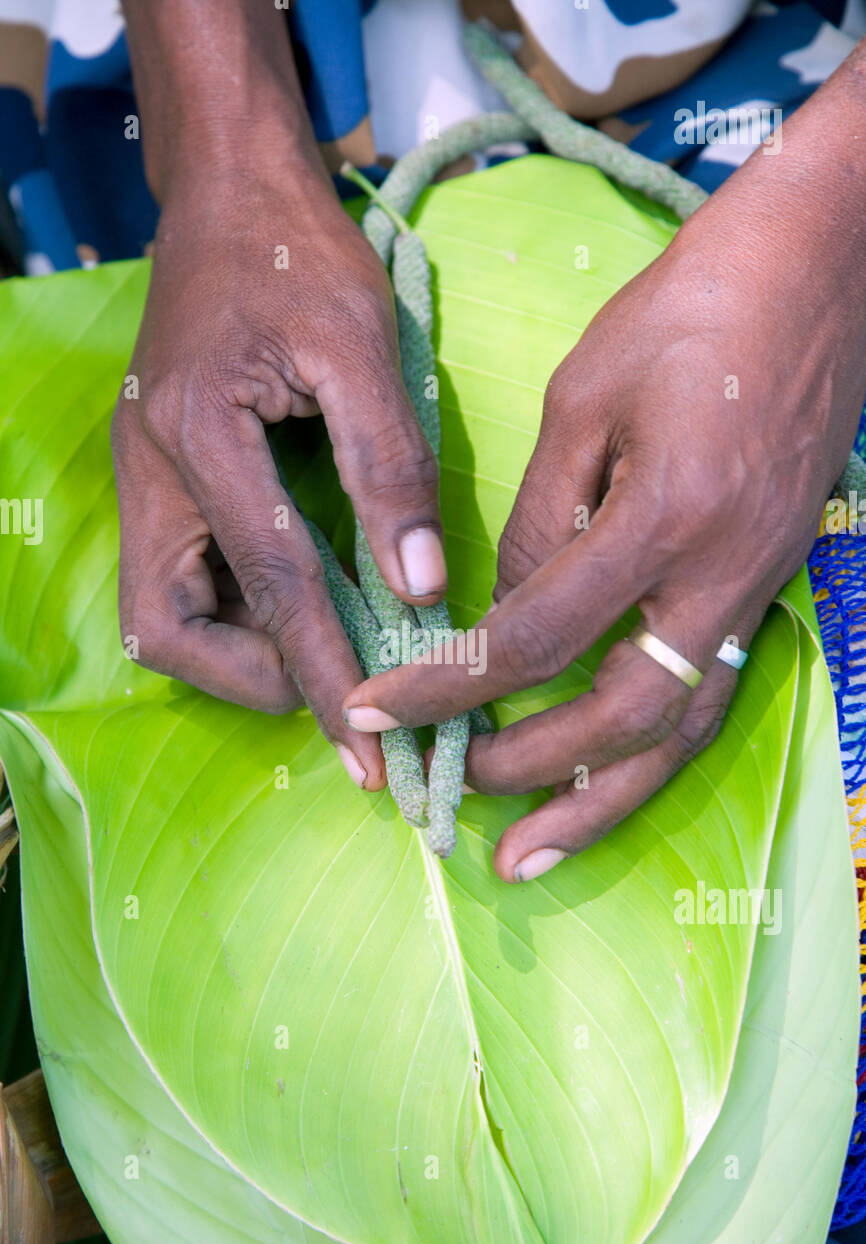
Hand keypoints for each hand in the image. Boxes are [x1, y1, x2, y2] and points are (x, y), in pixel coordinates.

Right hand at [112, 162, 446, 789]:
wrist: (231, 193)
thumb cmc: (299, 253)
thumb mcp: (361, 343)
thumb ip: (389, 466)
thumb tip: (421, 589)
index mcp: (198, 435)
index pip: (270, 586)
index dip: (324, 673)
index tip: (370, 751)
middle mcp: (151, 471)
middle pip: (169, 630)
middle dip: (254, 679)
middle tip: (341, 692)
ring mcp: (146, 478)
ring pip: (166, 615)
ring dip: (241, 653)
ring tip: (327, 654)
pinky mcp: (161, 478)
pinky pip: (184, 578)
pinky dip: (238, 612)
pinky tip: (302, 605)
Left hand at [343, 117, 865, 876]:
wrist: (822, 266)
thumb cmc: (690, 308)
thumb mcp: (584, 397)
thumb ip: (539, 520)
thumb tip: (504, 616)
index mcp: (664, 517)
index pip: (536, 638)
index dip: (450, 687)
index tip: (381, 711)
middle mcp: (722, 576)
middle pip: (626, 719)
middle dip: (532, 767)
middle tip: (460, 794)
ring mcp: (758, 587)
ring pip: (683, 731)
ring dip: (602, 800)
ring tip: (531, 851)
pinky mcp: (768, 583)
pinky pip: (707, 692)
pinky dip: (649, 749)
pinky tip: (603, 775)